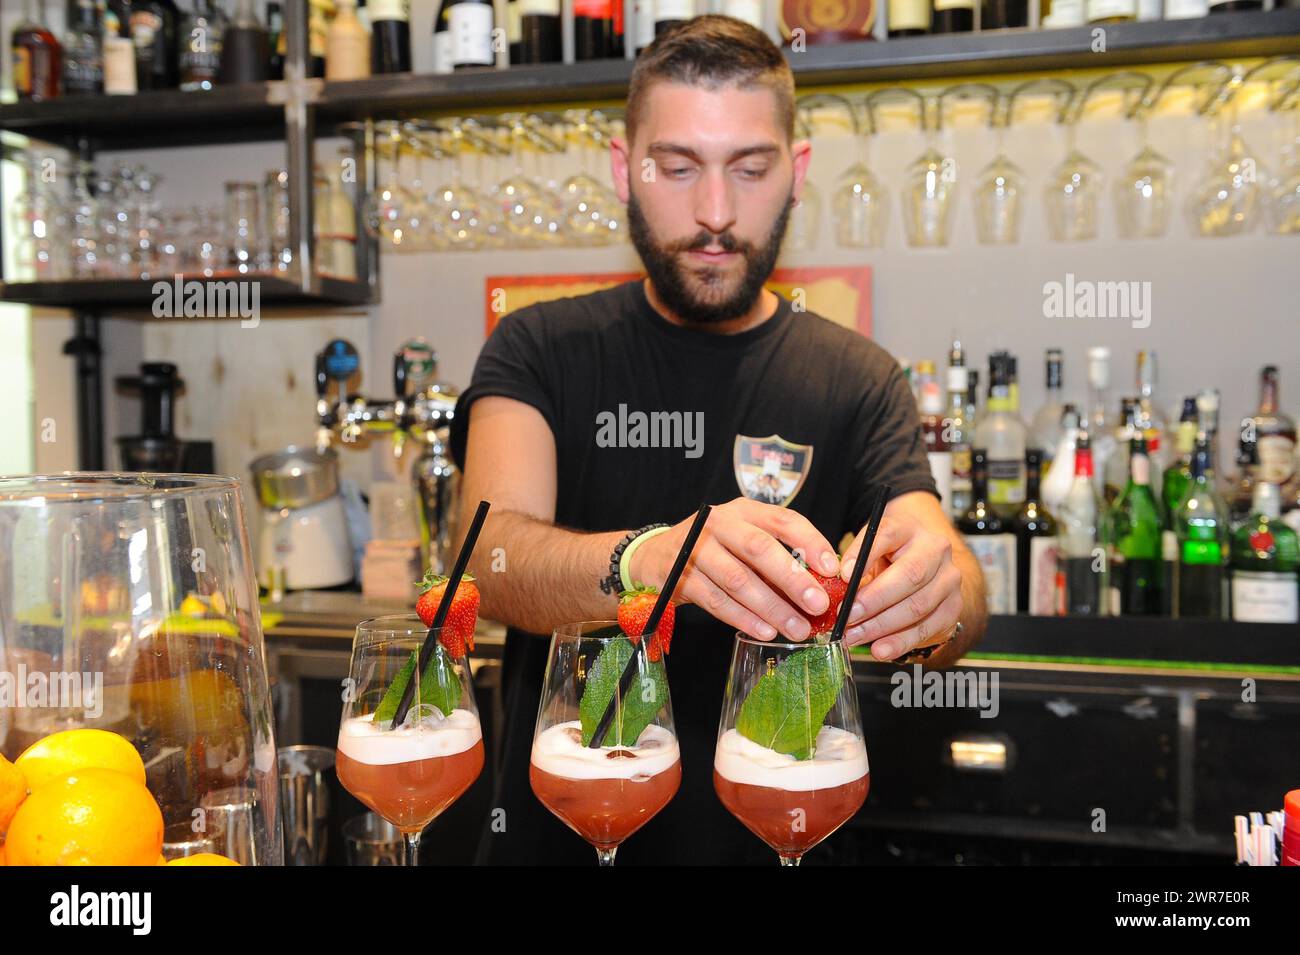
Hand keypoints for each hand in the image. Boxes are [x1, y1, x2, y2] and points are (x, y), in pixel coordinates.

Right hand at [627, 498, 840, 641]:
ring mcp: (696, 550)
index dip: (810, 542)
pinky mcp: (680, 577)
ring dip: (771, 607)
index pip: (783, 519)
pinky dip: (743, 618)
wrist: (656, 557)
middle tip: (818, 604)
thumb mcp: (744, 541)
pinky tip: (764, 632)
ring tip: (797, 628)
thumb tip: (821, 587)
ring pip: (738, 579)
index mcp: (744, 511)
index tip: (833, 568)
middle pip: (759, 549)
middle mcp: (719, 524)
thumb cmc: (715, 551)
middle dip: (792, 578)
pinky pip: (716, 601)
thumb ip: (777, 557)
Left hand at [838, 511, 962, 660]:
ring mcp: (949, 578)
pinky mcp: (954, 607)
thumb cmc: (888, 563)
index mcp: (909, 528)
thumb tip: (836, 592)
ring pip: (917, 605)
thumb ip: (854, 569)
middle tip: (847, 616)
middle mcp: (935, 549)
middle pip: (909, 574)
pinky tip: (880, 649)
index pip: (887, 534)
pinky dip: (900, 642)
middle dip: (873, 600)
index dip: (864, 555)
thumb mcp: (870, 556)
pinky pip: (927, 628)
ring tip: (855, 636)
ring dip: (881, 626)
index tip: (843, 576)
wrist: (924, 575)